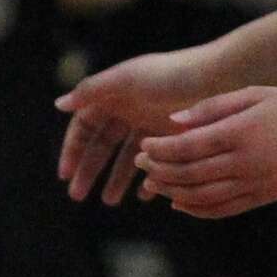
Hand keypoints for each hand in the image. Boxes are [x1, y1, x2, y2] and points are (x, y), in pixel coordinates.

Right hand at [56, 50, 200, 204]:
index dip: (73, 148)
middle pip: (103, 145)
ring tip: (111, 201)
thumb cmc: (170, 75)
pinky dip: (149, 178)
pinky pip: (156, 162)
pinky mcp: (175, 136)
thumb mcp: (127, 79)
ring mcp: (153, 124)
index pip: (85, 124)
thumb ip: (92, 91)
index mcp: (117, 94)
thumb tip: (58, 105)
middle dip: (90, 170)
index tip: (65, 175)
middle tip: (79, 197)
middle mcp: (133, 109)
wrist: (217, 77)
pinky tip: (145, 194)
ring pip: (128, 157)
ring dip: (117, 178)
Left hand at [133, 86, 276, 218]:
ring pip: (200, 196)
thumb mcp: (257, 94)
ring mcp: (253, 184)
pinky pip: (220, 211)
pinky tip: (179, 203)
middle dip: (159, 169)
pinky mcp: (261, 198)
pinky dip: (195, 210)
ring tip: (153, 182)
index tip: (144, 144)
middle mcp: (245, 162)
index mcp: (242, 131)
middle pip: (189, 174)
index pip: (188, 146)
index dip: (160, 148)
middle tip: (140, 162)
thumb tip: (174, 121)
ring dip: (171, 191)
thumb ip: (214, 106)